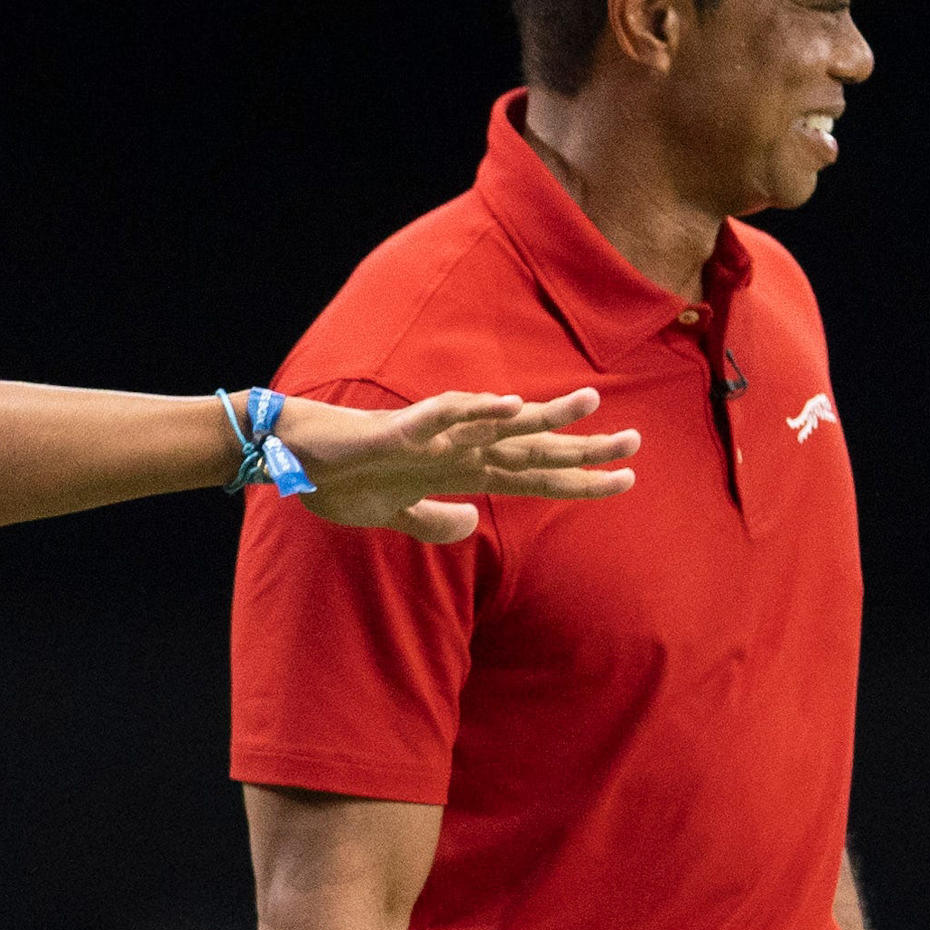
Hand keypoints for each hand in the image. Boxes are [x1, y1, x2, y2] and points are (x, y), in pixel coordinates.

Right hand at [275, 389, 637, 545]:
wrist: (292, 459)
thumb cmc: (340, 482)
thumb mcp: (396, 517)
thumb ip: (436, 522)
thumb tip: (473, 525)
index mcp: (458, 471)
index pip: (531, 476)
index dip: (577, 480)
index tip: (625, 481)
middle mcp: (455, 449)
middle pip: (529, 449)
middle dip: (581, 449)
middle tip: (636, 443)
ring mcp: (430, 436)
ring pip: (497, 423)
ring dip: (543, 416)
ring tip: (591, 403)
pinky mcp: (398, 430)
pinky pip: (442, 415)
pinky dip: (476, 409)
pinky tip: (509, 404)